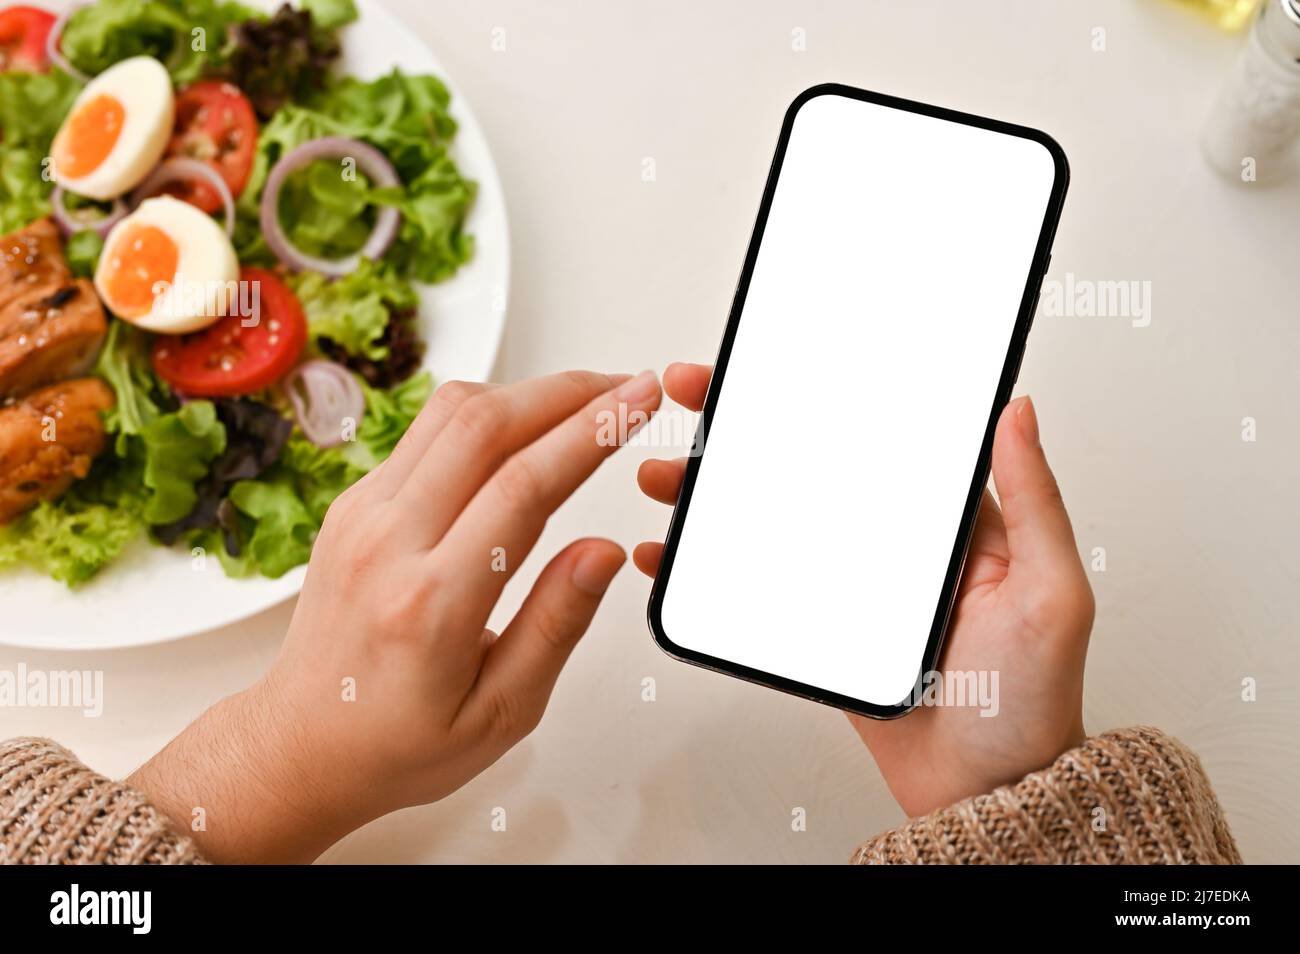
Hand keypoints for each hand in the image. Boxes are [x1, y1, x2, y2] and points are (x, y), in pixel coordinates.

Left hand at [130, 369, 662, 861]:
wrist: (301, 744)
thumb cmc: (399, 743)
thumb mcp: (501, 712)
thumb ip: (556, 625)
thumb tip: (605, 550)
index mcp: (431, 605)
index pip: (524, 487)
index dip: (592, 432)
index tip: (639, 401)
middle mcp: (386, 545)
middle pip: (485, 425)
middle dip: (568, 392)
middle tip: (627, 388)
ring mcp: (361, 516)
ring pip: (450, 412)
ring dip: (527, 391)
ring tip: (586, 398)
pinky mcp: (353, 504)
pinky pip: (425, 433)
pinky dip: (486, 413)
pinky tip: (526, 426)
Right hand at [635, 363, 1092, 817]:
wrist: (986, 793)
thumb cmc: (1032, 701)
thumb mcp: (1051, 592)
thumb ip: (1034, 501)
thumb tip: (1019, 409)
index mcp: (947, 518)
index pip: (877, 434)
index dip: (822, 392)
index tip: (775, 363)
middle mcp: (893, 541)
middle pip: (808, 465)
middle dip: (746, 427)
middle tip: (695, 397)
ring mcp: (850, 583)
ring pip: (771, 518)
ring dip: (713, 491)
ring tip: (665, 475)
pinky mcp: (819, 626)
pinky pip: (758, 584)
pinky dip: (710, 567)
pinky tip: (672, 553)